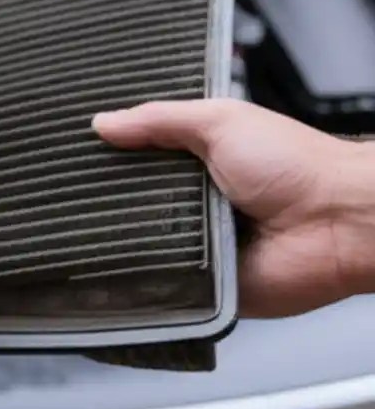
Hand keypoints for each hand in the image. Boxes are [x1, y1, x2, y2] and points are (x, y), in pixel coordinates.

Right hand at [94, 99, 374, 317]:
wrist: (340, 222)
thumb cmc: (296, 164)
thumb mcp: (220, 121)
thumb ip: (159, 120)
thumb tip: (102, 123)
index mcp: (194, 165)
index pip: (135, 163)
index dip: (107, 160)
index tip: (68, 157)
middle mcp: (191, 207)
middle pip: (129, 206)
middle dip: (107, 202)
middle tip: (71, 195)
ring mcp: (195, 249)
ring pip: (137, 248)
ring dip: (124, 240)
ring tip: (91, 229)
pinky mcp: (203, 288)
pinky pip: (161, 286)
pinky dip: (147, 279)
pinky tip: (122, 267)